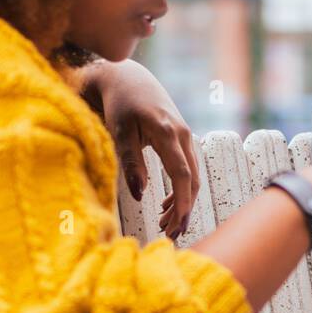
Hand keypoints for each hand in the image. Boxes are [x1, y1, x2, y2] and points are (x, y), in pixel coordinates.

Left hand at [85, 60, 199, 238]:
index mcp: (168, 132)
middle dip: (184, 210)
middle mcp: (183, 135)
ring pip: (192, 176)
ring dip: (182, 202)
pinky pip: (188, 169)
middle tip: (170, 235)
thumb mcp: (118, 131)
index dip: (181, 203)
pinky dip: (180, 189)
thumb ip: (131, 163)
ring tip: (165, 224)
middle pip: (192, 180)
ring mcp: (186, 137)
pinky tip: (166, 204)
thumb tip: (141, 195)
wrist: (127, 77)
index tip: (176, 226)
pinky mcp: (182, 140)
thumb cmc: (119, 103)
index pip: (181, 175)